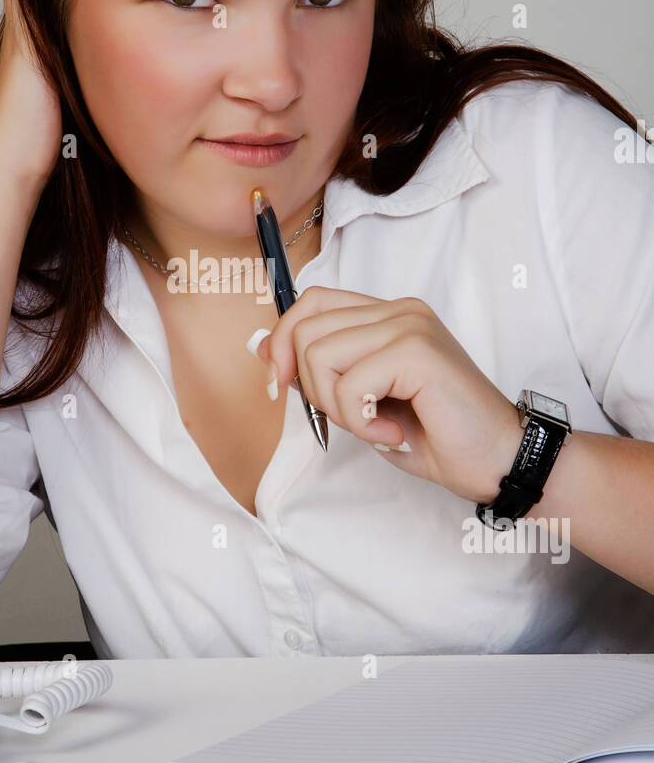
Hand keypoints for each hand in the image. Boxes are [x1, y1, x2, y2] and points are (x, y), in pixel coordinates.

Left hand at [253, 287, 522, 503]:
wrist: (497, 460)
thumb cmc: (437, 434)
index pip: (311, 302)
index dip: (284, 342)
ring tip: (376, 426)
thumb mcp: (364, 401)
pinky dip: (361, 422)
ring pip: (320, 355)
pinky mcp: (417, 351)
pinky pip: (350, 384)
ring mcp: (410, 325)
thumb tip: (265, 351)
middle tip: (354, 417)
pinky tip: (392, 433)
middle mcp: (399, 310)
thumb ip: (324, 371)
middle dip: (311, 387)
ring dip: (338, 408)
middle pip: (306, 330)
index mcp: (387, 315)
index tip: (285, 386)